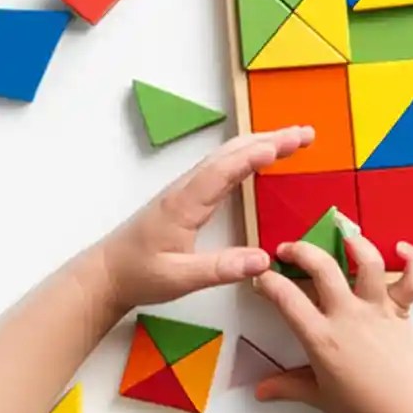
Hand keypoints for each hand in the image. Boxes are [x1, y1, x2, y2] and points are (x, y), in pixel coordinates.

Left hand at [97, 127, 312, 309]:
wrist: (107, 273)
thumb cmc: (139, 274)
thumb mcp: (179, 278)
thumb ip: (221, 269)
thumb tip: (264, 260)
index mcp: (184, 203)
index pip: (222, 172)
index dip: (252, 157)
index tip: (281, 146)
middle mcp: (187, 188)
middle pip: (231, 153)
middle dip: (270, 140)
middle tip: (306, 134)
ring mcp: (188, 188)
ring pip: (228, 155)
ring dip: (262, 143)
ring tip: (295, 139)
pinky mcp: (190, 195)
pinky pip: (225, 166)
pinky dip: (249, 154)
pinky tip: (263, 156)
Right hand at [253, 233, 412, 412]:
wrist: (409, 410)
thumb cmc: (365, 406)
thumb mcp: (320, 397)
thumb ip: (288, 387)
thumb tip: (260, 390)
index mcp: (321, 338)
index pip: (286, 299)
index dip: (268, 282)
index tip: (261, 277)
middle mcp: (348, 316)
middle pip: (323, 268)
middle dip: (301, 250)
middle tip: (289, 249)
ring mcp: (377, 309)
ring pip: (368, 263)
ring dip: (356, 244)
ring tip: (344, 236)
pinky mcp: (402, 310)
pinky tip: (401, 248)